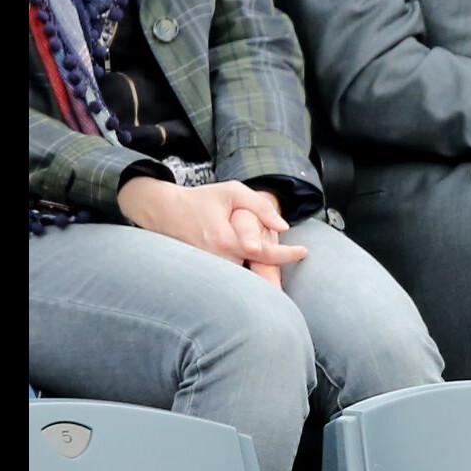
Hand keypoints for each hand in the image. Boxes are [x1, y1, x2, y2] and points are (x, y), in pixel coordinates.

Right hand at [117, 177, 308, 273]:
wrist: (166, 212)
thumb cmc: (202, 200)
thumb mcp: (233, 192)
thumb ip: (260, 207)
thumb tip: (284, 227)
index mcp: (226, 239)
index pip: (264, 254)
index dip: (287, 255)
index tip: (304, 251)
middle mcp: (217, 259)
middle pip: (254, 273)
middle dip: (272, 272)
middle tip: (288, 259)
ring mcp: (208, 269)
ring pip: (242, 278)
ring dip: (257, 275)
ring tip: (270, 272)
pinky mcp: (202, 275)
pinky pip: (229, 279)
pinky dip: (242, 275)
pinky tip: (250, 270)